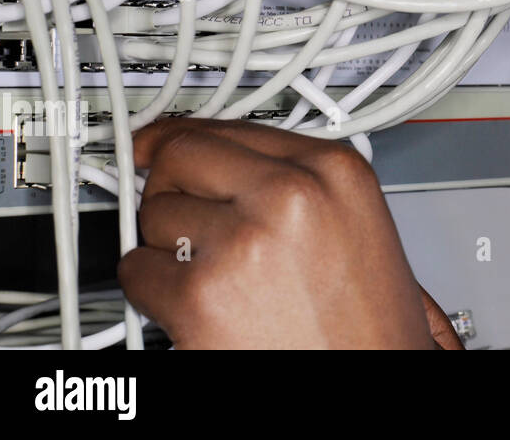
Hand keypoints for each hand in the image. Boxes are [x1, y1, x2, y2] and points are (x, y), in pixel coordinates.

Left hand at [118, 116, 462, 349]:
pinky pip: (135, 270)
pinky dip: (150, 290)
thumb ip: (295, 181)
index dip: (191, 136)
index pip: (236, 127)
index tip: (165, 141)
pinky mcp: (202, 295)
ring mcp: (245, 241)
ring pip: (155, 214)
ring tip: (214, 273)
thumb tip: (222, 158)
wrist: (373, 381)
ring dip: (167, 244)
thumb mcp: (356, 225)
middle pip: (183, 155)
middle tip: (182, 213)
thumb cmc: (369, 326)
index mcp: (335, 171)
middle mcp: (292, 195)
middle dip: (170, 185)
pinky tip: (195, 304)